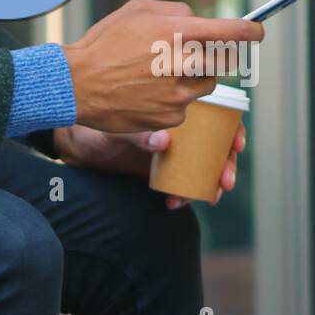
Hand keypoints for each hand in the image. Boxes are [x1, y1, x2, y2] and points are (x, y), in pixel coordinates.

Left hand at [52, 123, 245, 209]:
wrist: (77, 145)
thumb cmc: (97, 124)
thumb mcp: (117, 126)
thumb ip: (139, 132)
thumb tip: (164, 142)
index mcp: (178, 112)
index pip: (216, 117)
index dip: (233, 130)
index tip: (236, 145)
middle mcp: (181, 133)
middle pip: (217, 147)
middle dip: (227, 165)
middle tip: (226, 180)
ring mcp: (173, 154)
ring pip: (203, 169)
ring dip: (212, 184)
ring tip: (210, 196)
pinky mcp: (161, 174)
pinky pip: (180, 186)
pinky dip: (183, 196)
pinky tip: (174, 202)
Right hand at [62, 0, 263, 132]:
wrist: (74, 85)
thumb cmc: (102, 45)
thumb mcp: (137, 11)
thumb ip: (176, 11)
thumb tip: (199, 20)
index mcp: (181, 33)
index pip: (236, 33)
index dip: (252, 32)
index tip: (256, 33)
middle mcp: (185, 65)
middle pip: (224, 62)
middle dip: (214, 57)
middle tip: (191, 56)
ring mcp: (178, 95)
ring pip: (204, 86)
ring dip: (191, 80)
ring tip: (158, 76)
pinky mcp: (169, 119)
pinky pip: (183, 108)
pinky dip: (172, 102)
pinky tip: (145, 94)